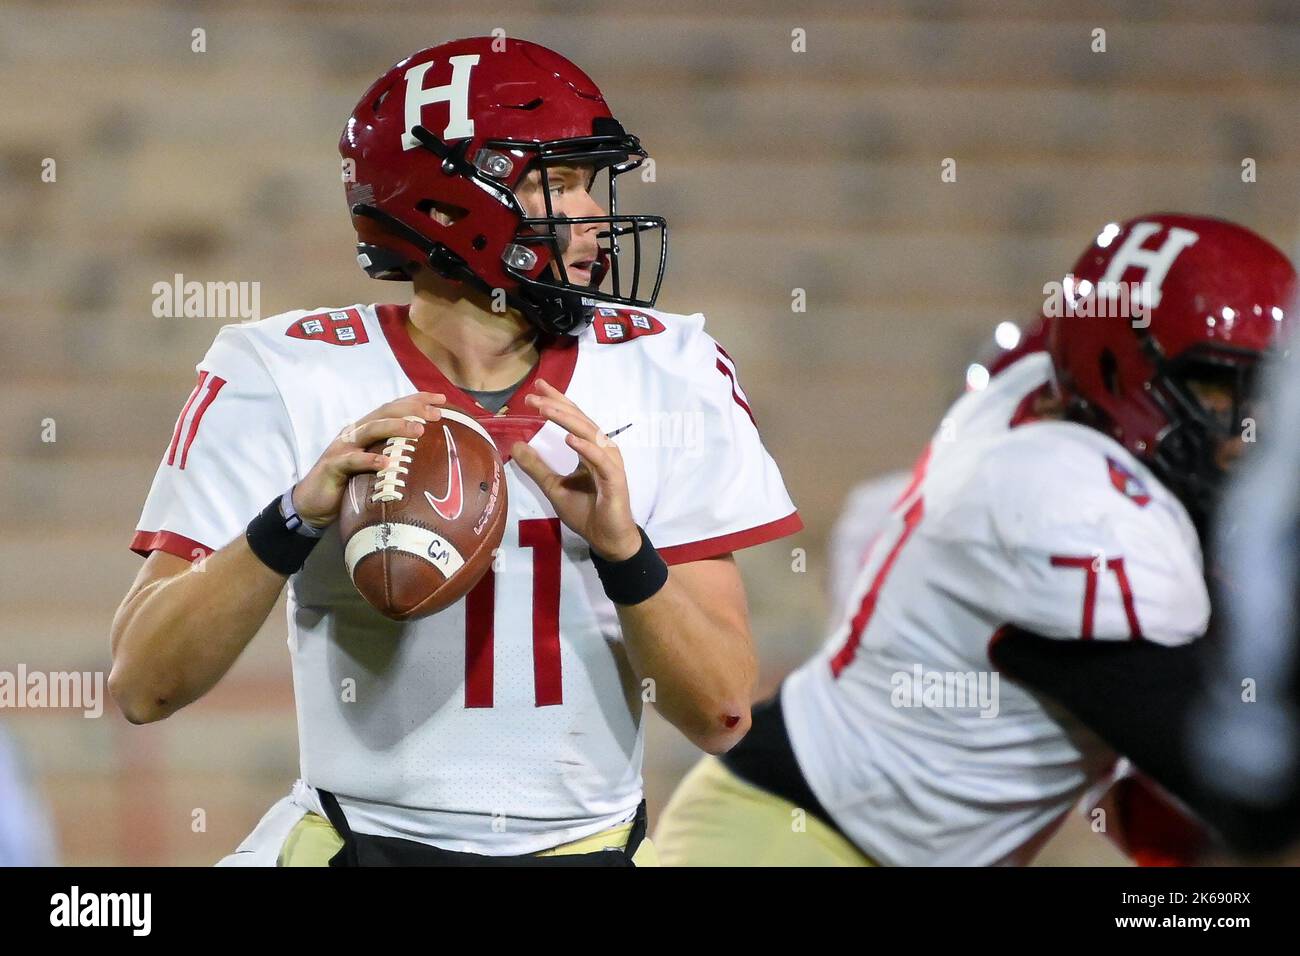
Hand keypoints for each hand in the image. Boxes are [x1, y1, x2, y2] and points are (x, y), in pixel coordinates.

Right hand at [291, 392, 446, 527]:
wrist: (311, 503)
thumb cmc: (348, 484)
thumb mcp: (374, 467)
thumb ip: (393, 456)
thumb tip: (430, 458)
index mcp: (366, 430)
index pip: (394, 408)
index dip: (416, 400)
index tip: (442, 398)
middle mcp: (355, 433)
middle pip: (385, 413)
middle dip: (412, 409)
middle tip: (436, 413)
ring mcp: (343, 447)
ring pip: (371, 430)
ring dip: (396, 427)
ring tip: (419, 430)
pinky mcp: (332, 466)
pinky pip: (352, 460)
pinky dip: (369, 460)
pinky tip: (386, 463)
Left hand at [511, 379, 640, 560]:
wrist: (607, 539)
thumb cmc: (586, 512)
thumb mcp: (554, 487)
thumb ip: (537, 467)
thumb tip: (515, 446)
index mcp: (589, 450)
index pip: (573, 419)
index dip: (557, 402)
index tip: (537, 388)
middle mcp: (602, 451)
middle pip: (580, 421)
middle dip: (557, 406)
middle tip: (533, 396)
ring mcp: (610, 464)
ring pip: (590, 435)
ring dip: (568, 420)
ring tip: (546, 410)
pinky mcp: (615, 480)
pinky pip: (601, 461)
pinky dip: (586, 449)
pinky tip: (570, 440)